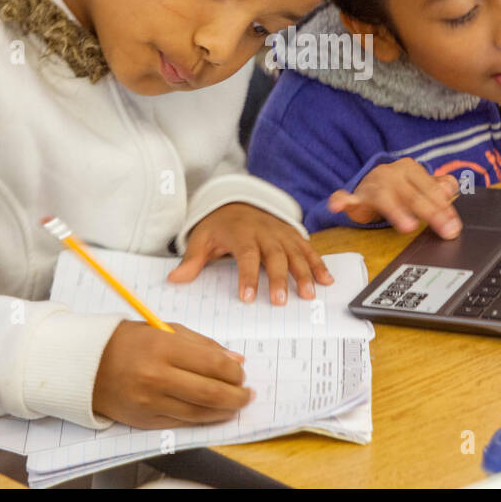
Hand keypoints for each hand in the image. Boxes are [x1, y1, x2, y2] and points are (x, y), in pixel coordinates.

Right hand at [92, 320, 250, 428]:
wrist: (88, 366)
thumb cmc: (130, 343)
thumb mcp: (165, 331)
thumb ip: (203, 344)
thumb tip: (236, 361)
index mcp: (163, 347)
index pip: (212, 364)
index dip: (234, 372)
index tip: (241, 373)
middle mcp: (156, 376)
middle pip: (210, 393)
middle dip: (237, 396)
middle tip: (247, 393)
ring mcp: (150, 402)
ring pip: (200, 413)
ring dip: (224, 410)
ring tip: (235, 404)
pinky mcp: (146, 420)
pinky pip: (183, 423)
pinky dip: (203, 419)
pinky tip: (213, 412)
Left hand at [169, 202, 332, 304]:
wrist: (237, 200)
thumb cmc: (219, 225)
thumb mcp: (201, 238)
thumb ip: (191, 260)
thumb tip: (174, 279)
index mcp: (241, 233)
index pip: (246, 255)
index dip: (247, 276)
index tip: (247, 297)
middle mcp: (264, 231)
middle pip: (274, 255)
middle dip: (279, 278)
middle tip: (280, 301)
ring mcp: (280, 232)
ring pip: (294, 252)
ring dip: (304, 273)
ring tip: (309, 294)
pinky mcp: (292, 234)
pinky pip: (307, 248)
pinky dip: (318, 263)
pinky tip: (326, 280)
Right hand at [327, 158, 460, 238]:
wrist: (369, 184)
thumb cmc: (399, 188)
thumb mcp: (421, 185)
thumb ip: (438, 188)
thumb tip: (450, 189)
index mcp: (410, 168)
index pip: (430, 188)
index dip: (444, 207)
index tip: (454, 224)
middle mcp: (391, 173)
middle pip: (413, 195)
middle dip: (431, 214)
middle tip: (445, 230)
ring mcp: (371, 184)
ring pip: (384, 197)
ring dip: (396, 211)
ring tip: (408, 226)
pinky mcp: (355, 196)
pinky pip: (346, 197)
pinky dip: (341, 200)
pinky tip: (338, 205)